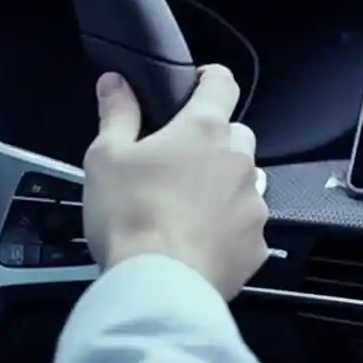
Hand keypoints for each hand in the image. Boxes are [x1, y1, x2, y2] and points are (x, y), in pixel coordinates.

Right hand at [82, 66, 267, 298]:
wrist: (156, 284)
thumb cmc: (129, 216)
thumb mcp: (106, 157)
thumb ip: (116, 114)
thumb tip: (115, 83)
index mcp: (204, 130)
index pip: (222, 83)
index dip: (210, 78)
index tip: (197, 85)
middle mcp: (238, 161)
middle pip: (235, 135)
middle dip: (212, 142)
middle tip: (177, 163)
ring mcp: (253, 205)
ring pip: (244, 182)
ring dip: (222, 187)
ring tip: (185, 208)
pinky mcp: (257, 245)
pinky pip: (246, 227)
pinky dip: (227, 230)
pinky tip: (197, 241)